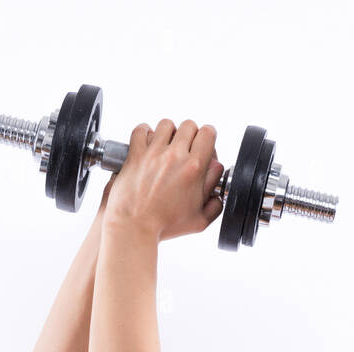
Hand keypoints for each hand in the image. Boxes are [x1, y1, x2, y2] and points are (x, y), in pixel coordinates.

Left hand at [102, 119, 224, 240]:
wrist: (135, 226)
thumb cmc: (164, 225)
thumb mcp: (199, 221)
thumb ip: (215, 205)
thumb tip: (218, 191)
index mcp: (195, 169)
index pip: (208, 134)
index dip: (209, 138)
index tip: (204, 145)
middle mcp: (175, 156)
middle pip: (189, 125)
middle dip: (191, 134)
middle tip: (186, 148)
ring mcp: (154, 153)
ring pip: (167, 124)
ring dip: (169, 133)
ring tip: (167, 146)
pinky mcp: (136, 154)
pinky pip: (142, 130)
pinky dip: (145, 132)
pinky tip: (148, 143)